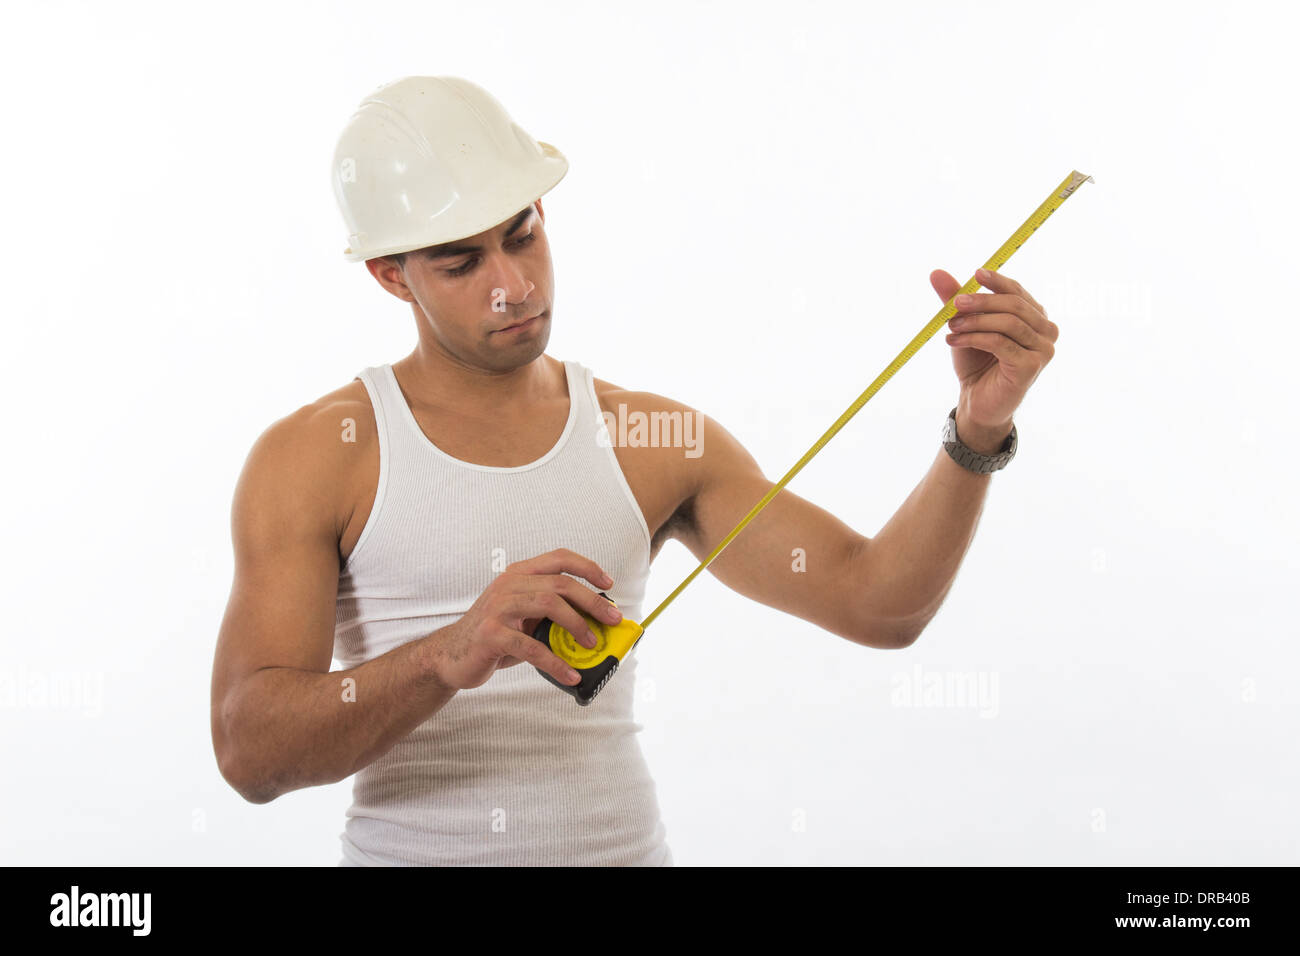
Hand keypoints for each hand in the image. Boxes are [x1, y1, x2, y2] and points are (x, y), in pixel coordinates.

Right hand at [423, 548, 624, 689]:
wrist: (450, 655)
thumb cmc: (495, 636)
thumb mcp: (523, 616)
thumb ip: (550, 612)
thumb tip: (594, 621)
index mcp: (518, 574)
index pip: (558, 558)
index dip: (588, 567)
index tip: (609, 583)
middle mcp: (508, 585)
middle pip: (560, 584)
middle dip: (592, 601)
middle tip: (612, 619)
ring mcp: (498, 608)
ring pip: (549, 605)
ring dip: (577, 625)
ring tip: (591, 644)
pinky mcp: (491, 634)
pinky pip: (531, 646)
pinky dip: (555, 663)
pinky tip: (569, 674)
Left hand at [930, 268, 1058, 451]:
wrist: (978, 402)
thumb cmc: (977, 364)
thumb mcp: (965, 326)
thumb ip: (955, 301)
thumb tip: (936, 273)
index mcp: (1035, 318)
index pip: (1018, 292)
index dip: (997, 282)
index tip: (975, 274)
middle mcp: (1046, 332)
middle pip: (1014, 305)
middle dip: (982, 301)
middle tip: (955, 304)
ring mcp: (1042, 350)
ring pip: (1007, 323)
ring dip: (975, 322)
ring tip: (950, 326)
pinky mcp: (1031, 366)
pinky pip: (1000, 343)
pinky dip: (974, 338)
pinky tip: (953, 340)